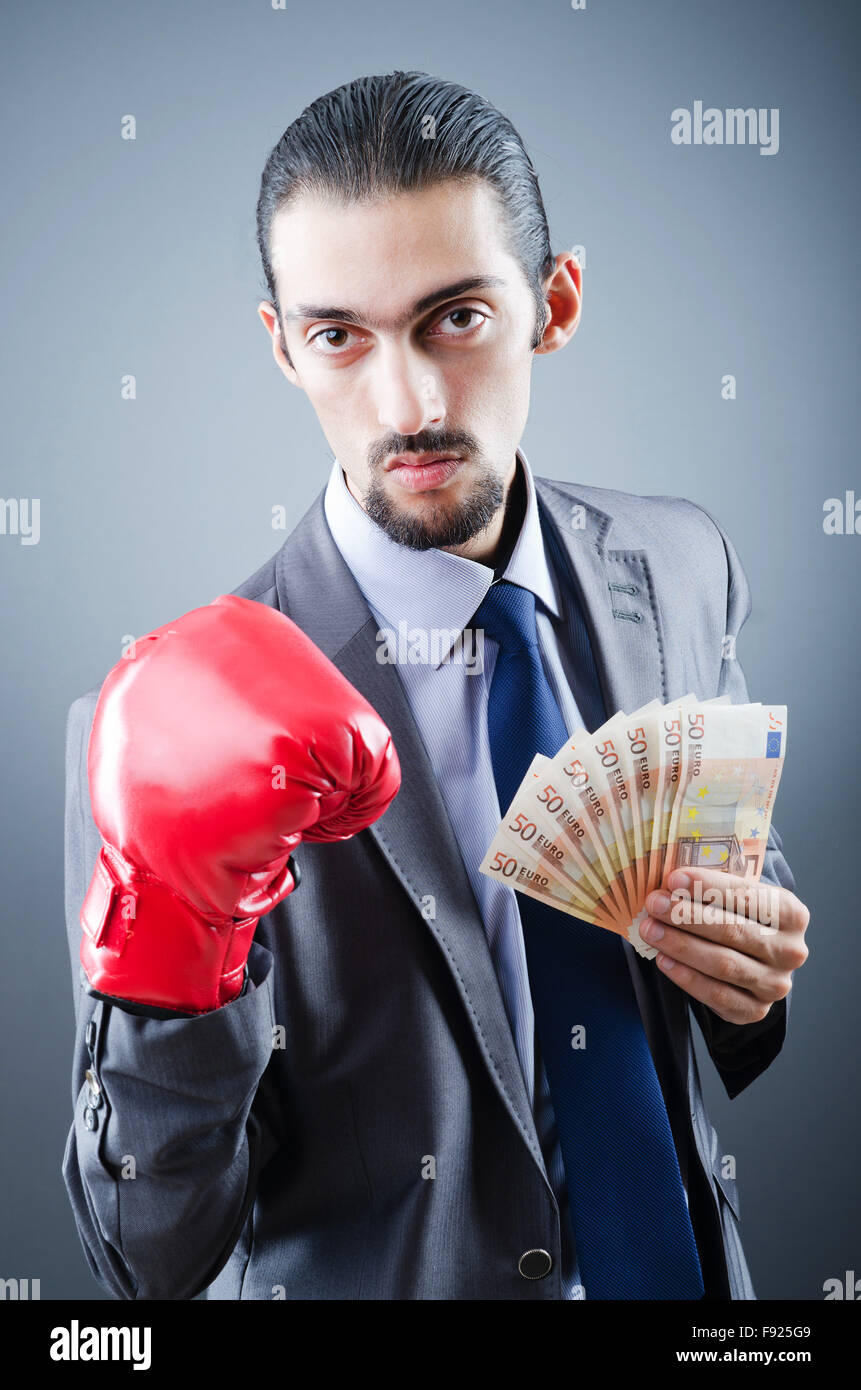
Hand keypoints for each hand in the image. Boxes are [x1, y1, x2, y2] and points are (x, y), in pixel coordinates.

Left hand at [639, 867, 809, 1024]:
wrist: (754, 960)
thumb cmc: (739, 918)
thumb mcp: (736, 896)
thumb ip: (713, 887)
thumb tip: (672, 882)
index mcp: (791, 913)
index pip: (749, 896)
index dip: (709, 887)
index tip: (674, 879)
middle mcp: (790, 951)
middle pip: (734, 931)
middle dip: (688, 916)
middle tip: (654, 904)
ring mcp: (775, 984)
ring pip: (724, 965)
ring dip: (681, 945)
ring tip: (651, 930)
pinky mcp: (756, 1010)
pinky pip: (717, 995)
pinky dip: (687, 977)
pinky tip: (663, 960)